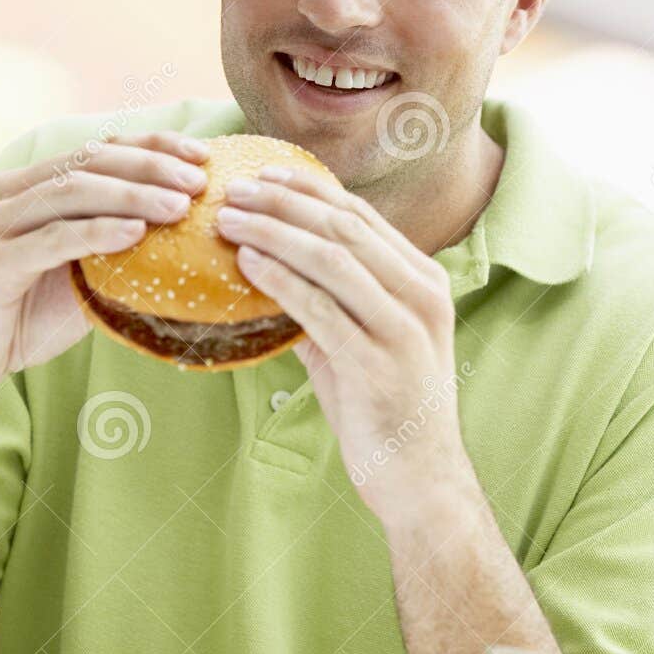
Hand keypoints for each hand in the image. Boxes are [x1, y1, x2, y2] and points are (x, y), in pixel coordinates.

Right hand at [0, 131, 208, 396]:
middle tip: (197, 181)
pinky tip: (136, 233)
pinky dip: (97, 233)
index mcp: (30, 186)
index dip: (152, 145)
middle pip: (88, 162)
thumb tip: (187, 237)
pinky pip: (51, 240)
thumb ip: (117, 249)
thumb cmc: (25, 319)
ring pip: (71, 193)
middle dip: (150, 166)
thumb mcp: (82, 276)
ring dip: (132, 195)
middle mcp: (9, 194)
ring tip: (178, 207)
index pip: (98, 150)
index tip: (202, 155)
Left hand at [217, 166, 468, 525]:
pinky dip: (281, 280)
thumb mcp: (362, 341)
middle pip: (345, 228)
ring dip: (274, 232)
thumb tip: (269, 267)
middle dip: (285, 203)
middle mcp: (422, 295)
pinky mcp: (377, 363)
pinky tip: (248, 265)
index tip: (264, 175)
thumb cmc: (383, 408)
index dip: (310, 190)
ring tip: (230, 221)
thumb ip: (329, 302)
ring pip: (333, 259)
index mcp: (424, 281)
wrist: (418, 478)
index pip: (361, 217)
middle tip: (235, 190)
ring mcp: (403, 328)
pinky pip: (321, 309)